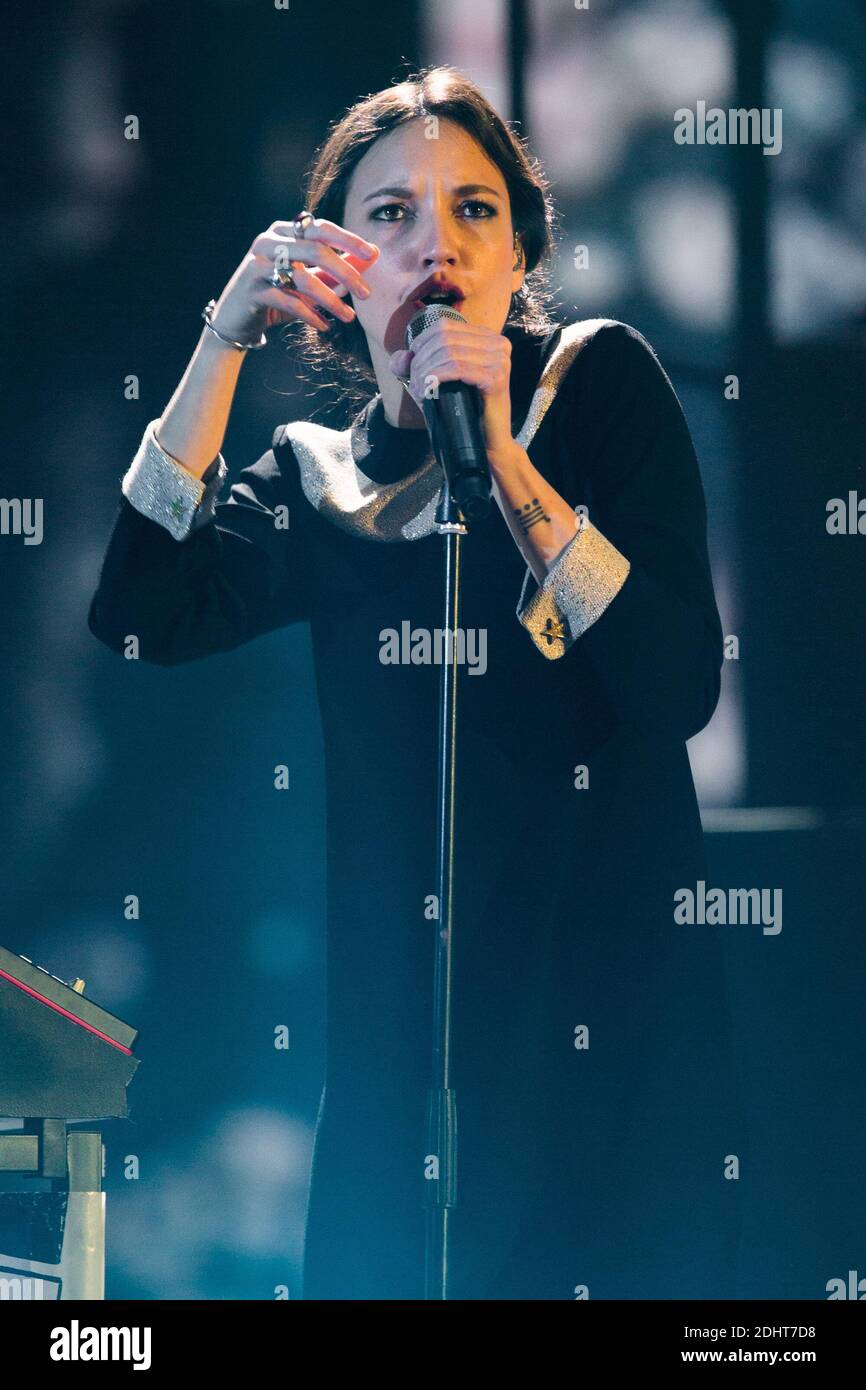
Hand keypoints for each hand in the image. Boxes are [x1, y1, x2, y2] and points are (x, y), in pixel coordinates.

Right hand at [209, 218, 379, 341]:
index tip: (372, 254)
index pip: (320, 228)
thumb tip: (372, 256)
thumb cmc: (276, 295)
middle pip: (315, 250)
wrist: (235, 319)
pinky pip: (288, 302)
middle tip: (366, 294)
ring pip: (302, 278)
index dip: (348, 239)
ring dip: (331, 299)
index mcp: (284, 231)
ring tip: (349, 317)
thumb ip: (335, 267)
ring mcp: (257, 265)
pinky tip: (324, 325)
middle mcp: (268, 242)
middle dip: (345, 272)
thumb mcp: (307, 279)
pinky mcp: (252, 290)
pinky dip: (310, 315)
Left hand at [388, 318, 514, 463]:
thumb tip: (401, 356)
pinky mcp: (496, 378)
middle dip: (421, 360)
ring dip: (426, 371)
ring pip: (449, 353)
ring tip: (419, 390)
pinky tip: (428, 389)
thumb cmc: (465, 412)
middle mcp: (498, 343)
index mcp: (487, 337)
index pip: (444, 325)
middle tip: (414, 383)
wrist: (489, 443)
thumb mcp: (438, 382)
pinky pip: (457, 368)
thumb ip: (416, 365)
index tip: (413, 366)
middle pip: (444, 338)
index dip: (421, 342)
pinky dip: (437, 377)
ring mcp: (500, 360)